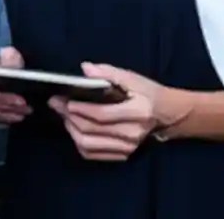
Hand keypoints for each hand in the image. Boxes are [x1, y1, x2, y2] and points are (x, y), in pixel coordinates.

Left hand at [48, 62, 184, 161]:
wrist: (166, 115)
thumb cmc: (147, 93)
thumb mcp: (132, 78)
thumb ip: (108, 72)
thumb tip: (85, 68)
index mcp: (137, 112)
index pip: (102, 114)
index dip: (79, 108)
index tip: (63, 99)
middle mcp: (132, 133)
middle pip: (91, 129)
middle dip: (69, 116)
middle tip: (57, 103)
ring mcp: (127, 147)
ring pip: (87, 144)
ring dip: (71, 129)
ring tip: (65, 115)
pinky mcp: (122, 155)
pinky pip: (91, 153)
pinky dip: (78, 141)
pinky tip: (75, 128)